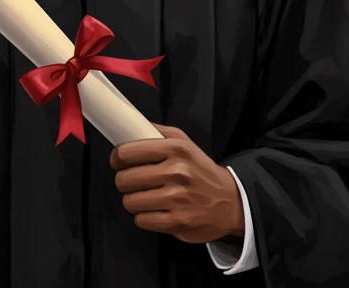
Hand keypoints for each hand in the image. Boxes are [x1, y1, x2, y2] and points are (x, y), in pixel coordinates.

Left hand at [109, 124, 244, 243]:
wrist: (232, 201)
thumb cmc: (201, 170)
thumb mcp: (185, 143)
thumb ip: (157, 132)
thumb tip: (130, 125)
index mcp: (176, 149)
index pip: (127, 152)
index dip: (117, 158)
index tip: (119, 163)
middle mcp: (177, 171)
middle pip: (124, 179)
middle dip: (124, 182)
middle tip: (133, 183)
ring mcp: (178, 198)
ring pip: (130, 201)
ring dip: (133, 201)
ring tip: (145, 197)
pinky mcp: (178, 222)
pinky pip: (142, 220)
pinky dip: (144, 217)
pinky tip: (155, 211)